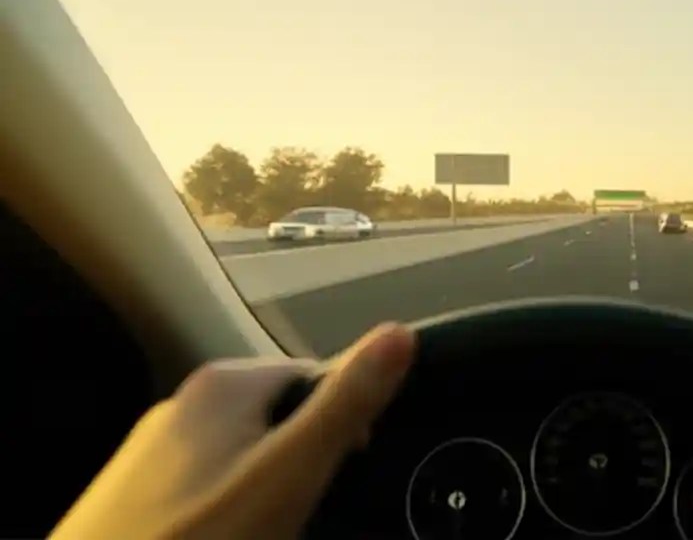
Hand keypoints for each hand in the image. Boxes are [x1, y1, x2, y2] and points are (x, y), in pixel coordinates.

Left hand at [50, 323, 415, 539]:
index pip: (318, 378)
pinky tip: (227, 535)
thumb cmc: (202, 539)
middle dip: (302, 464)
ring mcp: (153, 453)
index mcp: (224, 382)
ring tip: (266, 531)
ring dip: (265, 494)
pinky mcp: (134, 498)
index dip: (345, 426)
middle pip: (280, 420)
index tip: (345, 476)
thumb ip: (345, 405)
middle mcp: (184, 403)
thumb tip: (401, 332)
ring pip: (243, 461)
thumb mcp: (289, 474)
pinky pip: (208, 492)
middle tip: (302, 514)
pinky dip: (227, 515)